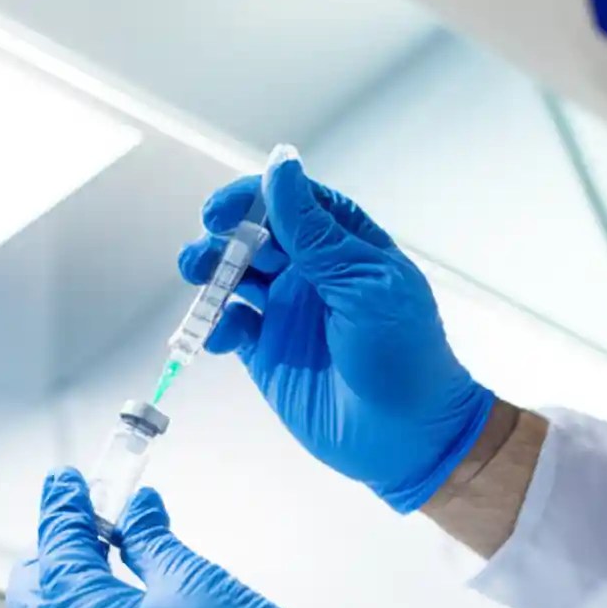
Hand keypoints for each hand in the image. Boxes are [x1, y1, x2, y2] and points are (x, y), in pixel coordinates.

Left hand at [6, 468, 350, 607]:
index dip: (62, 508)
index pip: (58, 550)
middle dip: (56, 548)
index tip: (67, 483)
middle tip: (84, 514)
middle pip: (37, 592)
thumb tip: (137, 508)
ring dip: (72, 579)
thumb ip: (152, 541)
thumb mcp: (192, 581)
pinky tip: (122, 590)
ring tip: (107, 544)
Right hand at [177, 145, 493, 511]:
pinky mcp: (266, 352)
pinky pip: (228, 325)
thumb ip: (315, 232)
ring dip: (210, 272)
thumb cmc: (406, 357)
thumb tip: (282, 168)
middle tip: (205, 251)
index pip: (290, 202)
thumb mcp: (365, 285)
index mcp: (343, 246)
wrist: (408, 439)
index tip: (222, 211)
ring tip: (198, 279)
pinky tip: (216, 334)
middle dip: (222, 236)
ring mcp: (286, 312)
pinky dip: (213, 324)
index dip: (253, 197)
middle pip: (253, 236)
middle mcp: (311, 274)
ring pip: (234, 275)